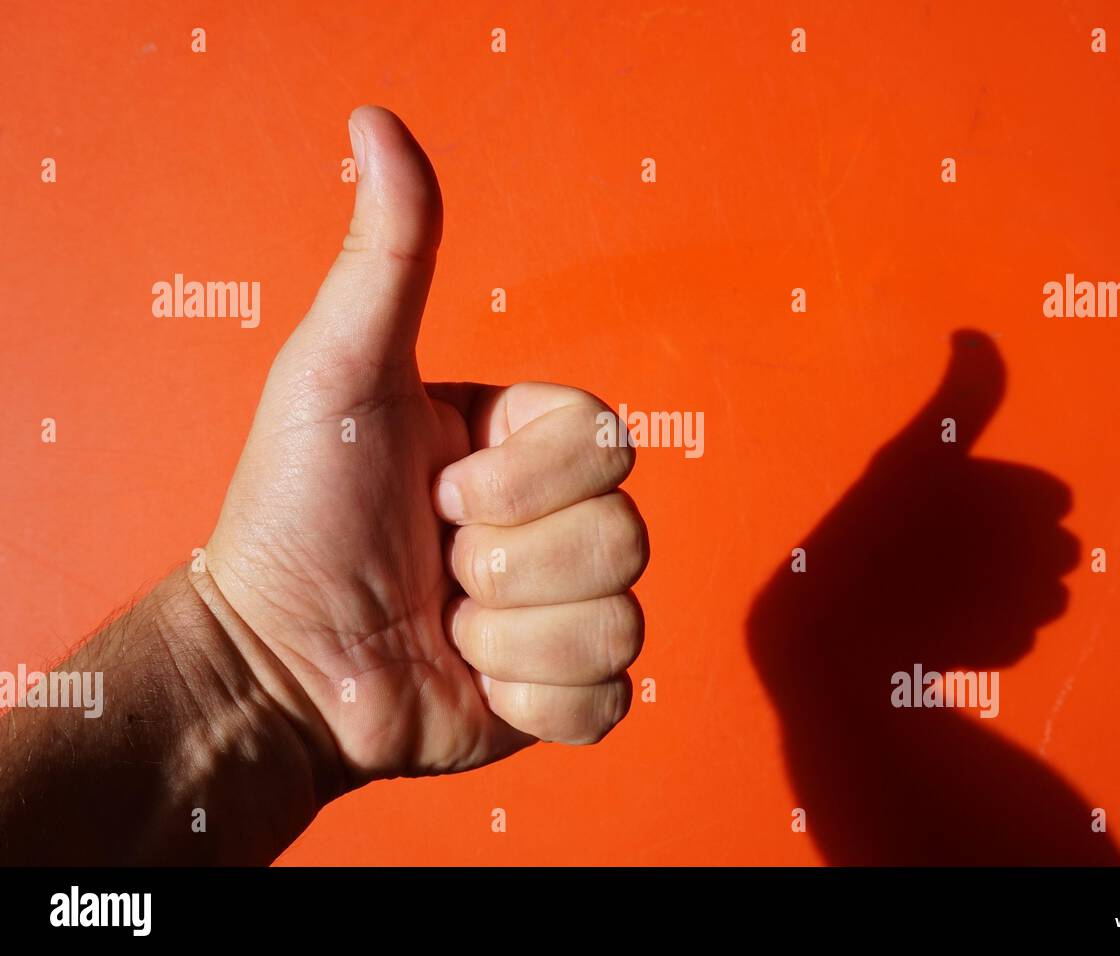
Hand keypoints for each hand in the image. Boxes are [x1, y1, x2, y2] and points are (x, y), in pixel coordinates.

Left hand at [200, 107, 647, 790]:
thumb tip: (377, 120)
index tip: (437, 490)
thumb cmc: (296, 513)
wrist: (275, 665)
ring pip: (621, 618)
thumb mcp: (339, 371)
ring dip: (510, 633)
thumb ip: (389, 257)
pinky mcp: (563, 691)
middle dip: (509, 560)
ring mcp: (564, 608)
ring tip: (443, 624)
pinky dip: (528, 697)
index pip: (609, 440)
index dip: (525, 479)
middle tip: (432, 564)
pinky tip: (468, 680)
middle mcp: (557, 521)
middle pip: (627, 533)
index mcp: (526, 446)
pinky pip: (607, 698)